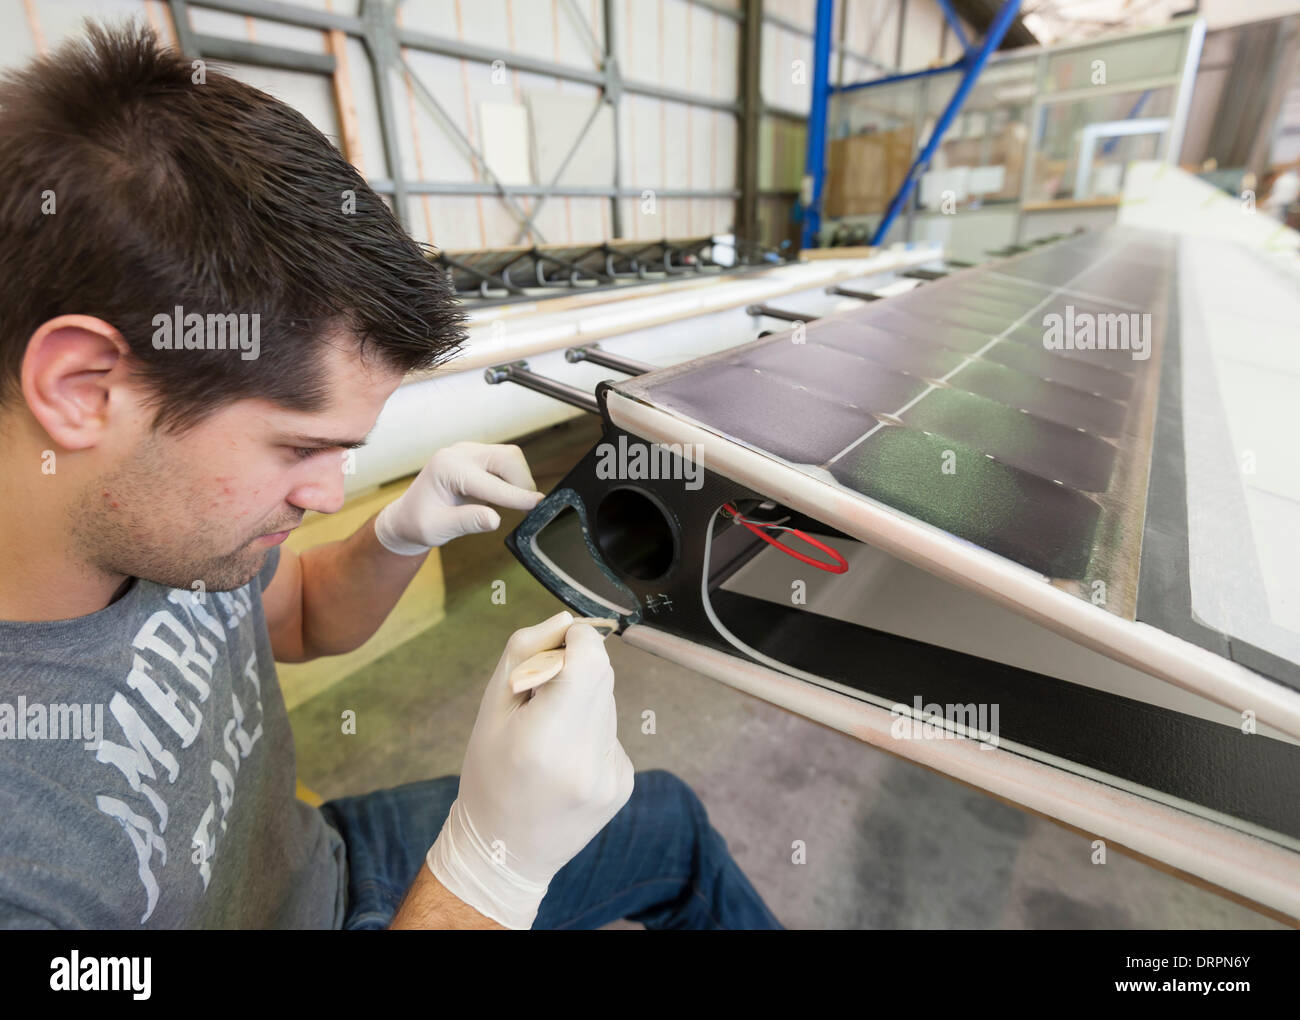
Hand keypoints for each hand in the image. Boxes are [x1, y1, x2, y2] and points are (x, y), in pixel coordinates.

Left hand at [373, 441, 544, 554]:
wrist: (409, 516)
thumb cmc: (419, 523)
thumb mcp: (437, 529)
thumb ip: (466, 522)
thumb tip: (494, 520)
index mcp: (446, 468)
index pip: (490, 482)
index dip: (515, 496)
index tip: (538, 505)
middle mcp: (459, 453)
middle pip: (507, 458)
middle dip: (522, 482)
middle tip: (528, 509)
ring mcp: (469, 452)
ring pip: (510, 456)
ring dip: (520, 479)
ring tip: (518, 504)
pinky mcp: (478, 457)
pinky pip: (505, 461)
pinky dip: (513, 478)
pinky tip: (507, 497)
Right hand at [426, 611, 634, 928]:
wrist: (504, 853)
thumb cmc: (489, 776)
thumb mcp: (490, 709)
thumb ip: (526, 653)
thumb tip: (566, 620)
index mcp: (545, 738)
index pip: (591, 658)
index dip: (578, 640)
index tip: (559, 645)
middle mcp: (585, 758)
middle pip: (602, 676)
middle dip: (576, 670)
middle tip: (541, 697)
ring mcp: (610, 775)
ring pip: (608, 704)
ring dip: (582, 704)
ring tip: (549, 738)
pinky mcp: (622, 784)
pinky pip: (611, 734)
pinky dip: (590, 734)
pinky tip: (564, 761)